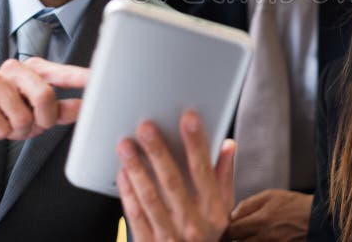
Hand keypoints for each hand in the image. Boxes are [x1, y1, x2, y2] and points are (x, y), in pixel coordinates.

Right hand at [0, 57, 87, 143]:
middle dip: (44, 119)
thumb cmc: (10, 111)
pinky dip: (2, 134)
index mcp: (35, 68)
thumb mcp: (39, 111)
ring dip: (20, 130)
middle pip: (45, 96)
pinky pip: (1, 128)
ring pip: (22, 117)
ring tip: (11, 123)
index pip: (63, 73)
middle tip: (36, 123)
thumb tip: (83, 107)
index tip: (98, 79)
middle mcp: (14, 69)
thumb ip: (62, 109)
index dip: (81, 77)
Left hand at [117, 110, 234, 241]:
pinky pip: (135, 215)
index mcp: (214, 210)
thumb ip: (224, 175)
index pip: (203, 171)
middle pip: (172, 182)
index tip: (188, 119)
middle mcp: (193, 223)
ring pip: (149, 197)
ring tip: (126, 146)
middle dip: (158, 152)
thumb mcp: (224, 208)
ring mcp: (170, 235)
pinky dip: (128, 192)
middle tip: (146, 127)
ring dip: (136, 168)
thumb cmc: (207, 233)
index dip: (196, 143)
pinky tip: (123, 172)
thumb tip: (228, 145)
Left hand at [226, 189, 312, 240]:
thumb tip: (233, 214)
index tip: (227, 223)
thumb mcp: (270, 195)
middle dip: (234, 235)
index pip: (232, 230)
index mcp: (260, 221)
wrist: (314, 219)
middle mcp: (263, 237)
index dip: (227, 228)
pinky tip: (258, 235)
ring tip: (248, 231)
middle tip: (237, 228)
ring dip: (244, 239)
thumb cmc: (294, 204)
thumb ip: (248, 204)